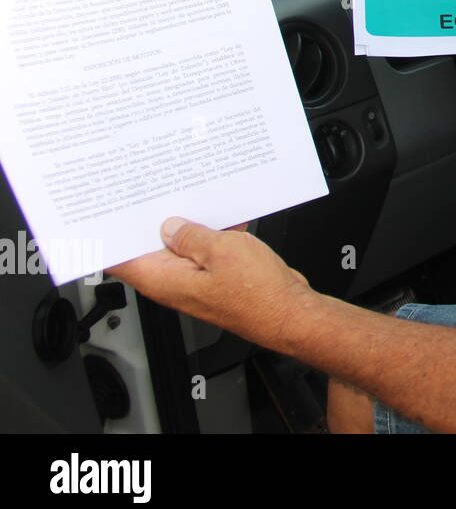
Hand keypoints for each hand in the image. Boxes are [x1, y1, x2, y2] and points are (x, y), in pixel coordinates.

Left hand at [108, 218, 315, 350]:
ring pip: (181, 249)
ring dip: (190, 228)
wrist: (290, 315)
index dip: (112, 234)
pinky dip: (212, 238)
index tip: (111, 210)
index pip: (120, 258)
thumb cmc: (259, 295)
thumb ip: (192, 236)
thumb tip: (172, 227)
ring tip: (201, 203)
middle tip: (160, 193)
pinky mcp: (216, 281)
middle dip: (153, 221)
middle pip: (150, 248)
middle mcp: (175, 285)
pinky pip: (205, 254)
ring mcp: (196, 284)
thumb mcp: (223, 250)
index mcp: (164, 279)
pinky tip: (228, 223)